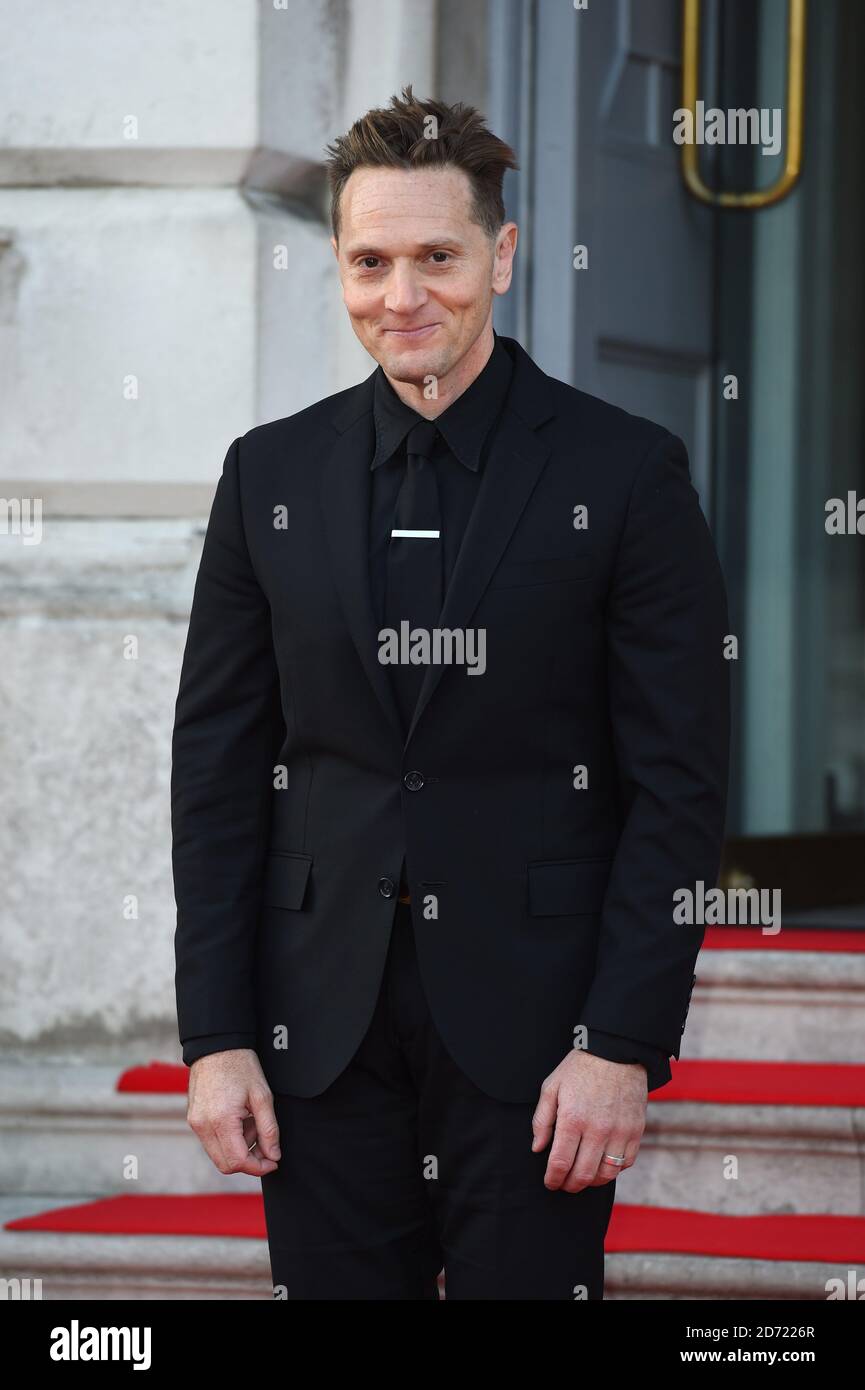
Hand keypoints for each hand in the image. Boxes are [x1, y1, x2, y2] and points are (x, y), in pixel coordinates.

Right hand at [186, 1048, 280, 1177]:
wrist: (217, 1046)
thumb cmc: (241, 1066)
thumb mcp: (263, 1096)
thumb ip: (269, 1129)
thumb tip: (273, 1155)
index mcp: (221, 1121)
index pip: (238, 1161)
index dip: (259, 1167)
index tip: (273, 1161)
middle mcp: (203, 1126)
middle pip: (226, 1165)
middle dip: (249, 1160)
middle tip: (264, 1142)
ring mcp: (195, 1123)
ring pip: (218, 1155)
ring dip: (239, 1148)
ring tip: (251, 1121)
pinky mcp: (193, 1119)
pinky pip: (211, 1142)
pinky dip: (228, 1139)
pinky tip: (240, 1118)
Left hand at [531, 1049, 646, 1192]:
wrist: (616, 1052)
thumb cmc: (580, 1068)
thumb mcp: (552, 1087)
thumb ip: (542, 1120)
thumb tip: (537, 1148)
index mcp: (573, 1118)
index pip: (561, 1163)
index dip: (553, 1179)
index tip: (550, 1182)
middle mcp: (597, 1129)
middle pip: (583, 1174)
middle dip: (570, 1185)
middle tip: (563, 1184)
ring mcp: (619, 1132)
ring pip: (606, 1174)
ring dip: (592, 1182)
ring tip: (582, 1178)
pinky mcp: (636, 1131)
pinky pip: (626, 1163)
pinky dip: (614, 1170)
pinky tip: (603, 1165)